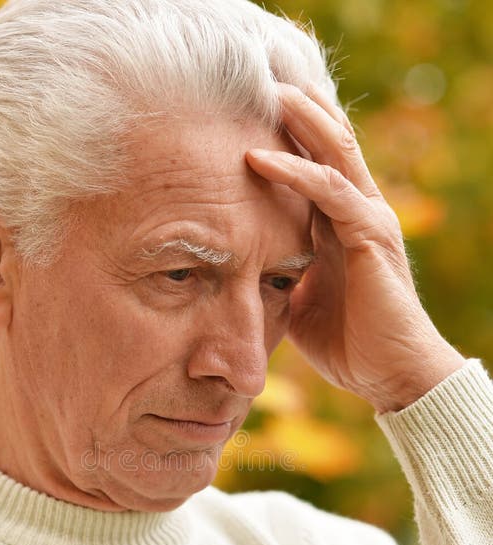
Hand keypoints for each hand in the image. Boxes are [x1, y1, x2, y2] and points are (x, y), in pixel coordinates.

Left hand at [246, 84, 464, 412]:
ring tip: (263, 93)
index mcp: (342, 225)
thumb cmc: (349, 344)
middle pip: (329, 142)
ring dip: (298, 120)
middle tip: (258, 80)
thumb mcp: (300, 303)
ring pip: (334, 152)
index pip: (317, 164)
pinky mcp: (370, 237)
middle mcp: (359, 211)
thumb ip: (280, 277)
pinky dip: (294, 172)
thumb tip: (240, 273)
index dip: (289, 134)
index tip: (248, 113)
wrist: (392, 376)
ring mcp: (368, 220)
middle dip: (297, 109)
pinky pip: (330, 192)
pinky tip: (259, 159)